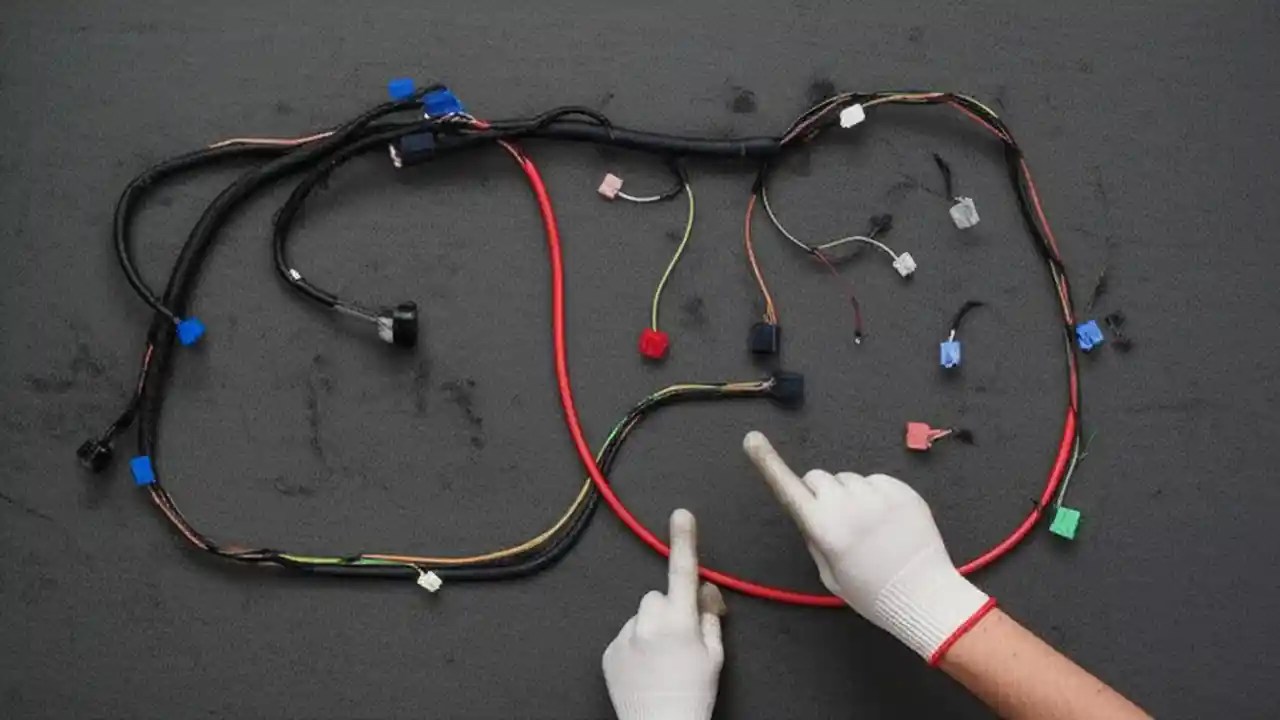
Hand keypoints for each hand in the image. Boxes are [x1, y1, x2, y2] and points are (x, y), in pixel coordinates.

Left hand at [603, 509, 725, 719]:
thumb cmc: (694, 694)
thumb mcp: (715, 654)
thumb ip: (710, 616)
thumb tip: (704, 591)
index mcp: (681, 621)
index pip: (684, 572)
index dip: (684, 540)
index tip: (681, 514)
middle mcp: (650, 623)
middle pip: (657, 596)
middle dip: (669, 609)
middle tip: (679, 640)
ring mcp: (626, 636)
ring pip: (640, 616)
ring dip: (650, 628)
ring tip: (660, 660)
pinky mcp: (609, 651)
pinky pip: (625, 635)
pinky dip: (635, 645)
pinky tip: (645, 669)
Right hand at [743, 431, 993, 662]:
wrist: (924, 595)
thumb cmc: (871, 593)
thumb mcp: (830, 573)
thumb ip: (815, 536)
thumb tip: (810, 508)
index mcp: (825, 529)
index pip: (788, 488)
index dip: (768, 463)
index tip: (752, 438)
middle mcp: (848, 505)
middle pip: (817, 478)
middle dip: (818, 492)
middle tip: (835, 518)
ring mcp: (877, 494)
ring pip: (848, 478)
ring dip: (849, 493)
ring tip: (869, 526)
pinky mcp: (902, 490)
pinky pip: (876, 480)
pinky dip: (874, 494)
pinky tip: (887, 521)